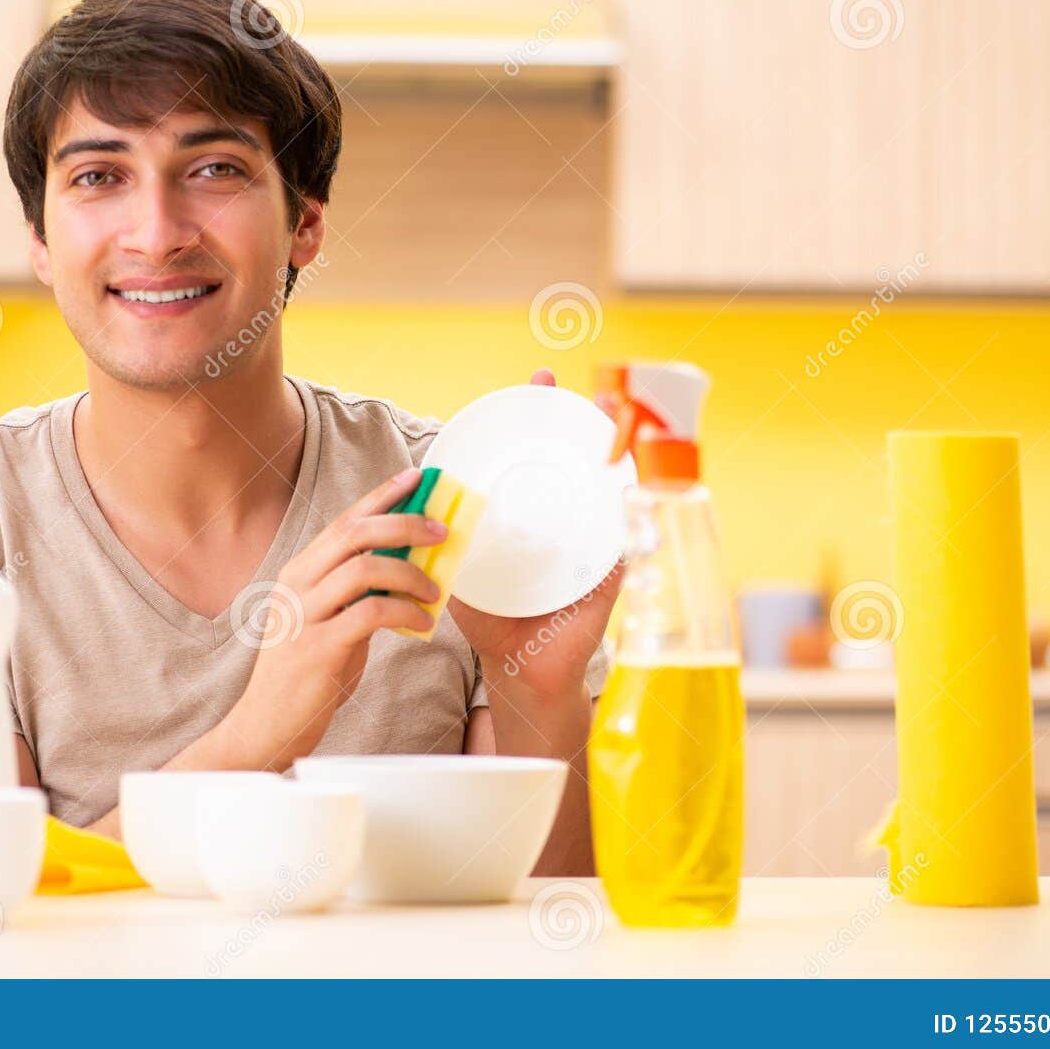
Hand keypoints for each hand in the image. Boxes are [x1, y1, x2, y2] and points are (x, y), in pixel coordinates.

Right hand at [224, 466, 444, 768]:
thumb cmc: (307, 672)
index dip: (382, 494)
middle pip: (355, 534)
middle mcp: (297, 584)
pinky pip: (372, 613)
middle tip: (441, 531)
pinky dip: (406, 612)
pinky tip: (422, 622)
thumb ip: (357, 592)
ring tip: (435, 590)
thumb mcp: (328, 620)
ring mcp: (304, 614)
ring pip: (365, 568)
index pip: (344, 521)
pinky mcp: (318, 647)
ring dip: (410, 573)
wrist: (267, 724)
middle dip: (404, 523)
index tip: (417, 477)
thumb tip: (408, 566)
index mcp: (299, 571)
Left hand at [446, 369, 623, 699]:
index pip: (537, 454)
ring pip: (608, 490)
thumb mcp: (464, 567)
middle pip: (578, 459)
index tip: (537, 375)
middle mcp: (566, 523)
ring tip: (612, 415)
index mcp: (531, 516)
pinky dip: (627, 513)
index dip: (539, 414)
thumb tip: (420, 496)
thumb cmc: (494, 620)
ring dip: (612, 451)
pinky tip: (629, 485)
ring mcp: (590, 546)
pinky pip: (622, 539)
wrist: (520, 673)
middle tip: (575, 381)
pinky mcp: (606, 576)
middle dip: (578, 417)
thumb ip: (444, 536)